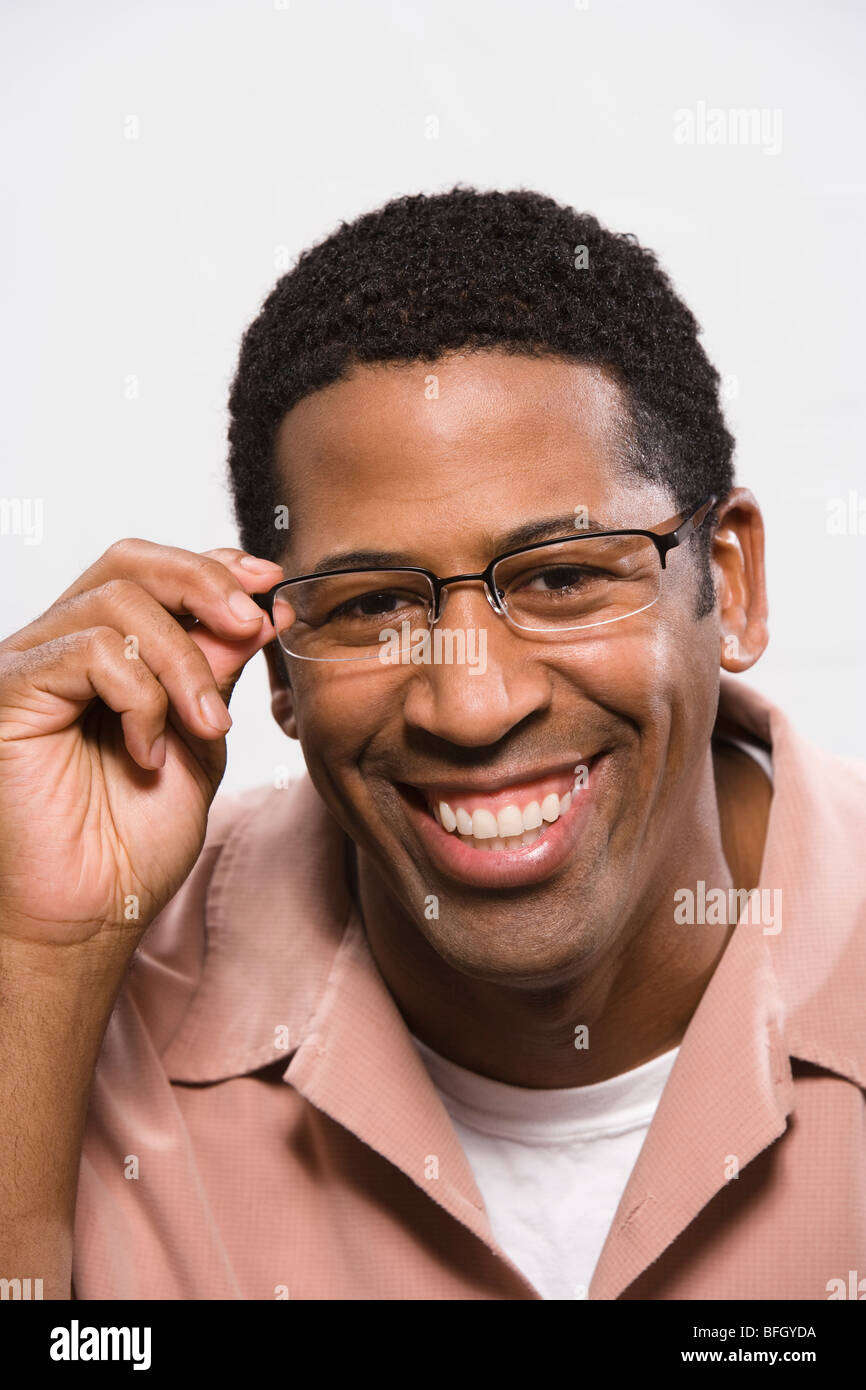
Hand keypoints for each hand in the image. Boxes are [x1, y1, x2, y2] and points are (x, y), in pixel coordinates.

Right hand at [0, 540, 282, 946]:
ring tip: (205, 727)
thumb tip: (259, 608)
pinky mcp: (8, 692)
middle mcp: (57, 646)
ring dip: (183, 662)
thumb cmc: (136, 838)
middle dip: (203, 583)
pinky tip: (146, 753)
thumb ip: (218, 672)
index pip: (150, 572)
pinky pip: (89, 652)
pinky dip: (140, 698)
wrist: (93, 913)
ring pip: (118, 603)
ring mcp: (28, 666)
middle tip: (251, 626)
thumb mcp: (199, 738)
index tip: (268, 585)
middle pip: (128, 562)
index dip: (211, 566)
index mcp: (102, 652)